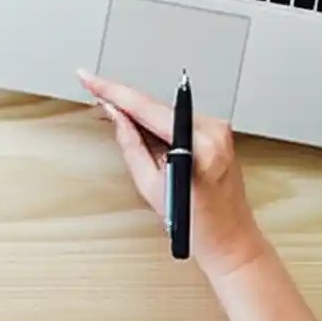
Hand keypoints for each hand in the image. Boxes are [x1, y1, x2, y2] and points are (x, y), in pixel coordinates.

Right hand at [78, 69, 267, 278]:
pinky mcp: (220, 132)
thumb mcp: (151, 186)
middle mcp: (213, 130)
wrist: (231, 240)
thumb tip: (115, 114)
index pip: (145, 107)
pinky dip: (156, 119)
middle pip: (156, 105)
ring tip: (112, 109)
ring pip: (166, 110)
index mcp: (198, 145)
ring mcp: (219, 129)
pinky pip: (179, 117)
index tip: (90, 80)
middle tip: (93, 92)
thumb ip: (130, 143)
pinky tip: (138, 120)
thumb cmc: (198, 225)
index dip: (112, 91)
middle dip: (123, 99)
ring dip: (139, 110)